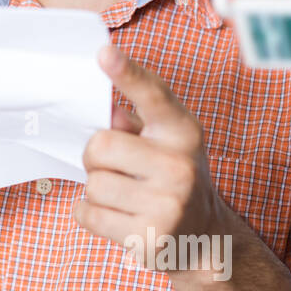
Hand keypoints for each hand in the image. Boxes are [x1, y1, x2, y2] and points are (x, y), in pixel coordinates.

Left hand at [73, 45, 224, 266]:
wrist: (203, 238)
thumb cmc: (171, 177)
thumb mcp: (163, 143)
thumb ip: (133, 123)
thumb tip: (106, 114)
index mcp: (182, 131)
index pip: (152, 95)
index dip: (127, 73)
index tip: (105, 52)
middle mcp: (179, 165)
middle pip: (99, 145)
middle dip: (94, 157)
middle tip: (112, 168)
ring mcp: (167, 204)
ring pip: (92, 184)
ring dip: (95, 190)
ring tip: (122, 195)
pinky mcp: (149, 237)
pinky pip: (87, 214)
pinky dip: (89, 213)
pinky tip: (116, 216)